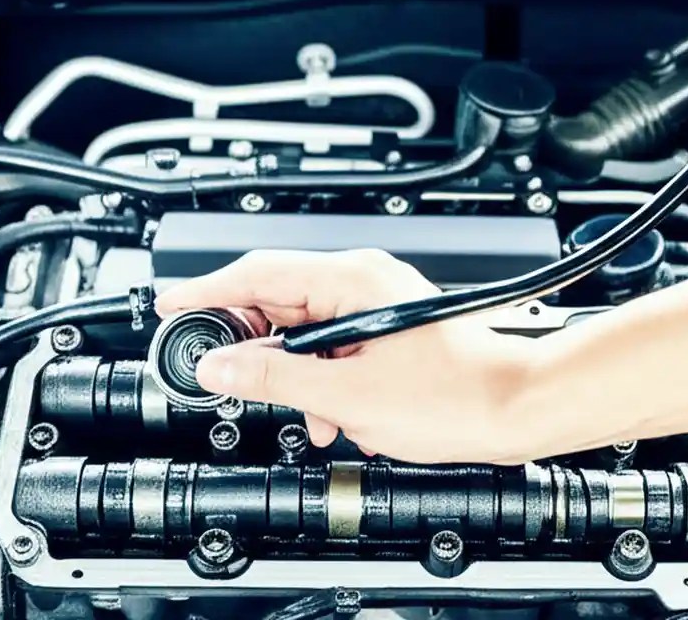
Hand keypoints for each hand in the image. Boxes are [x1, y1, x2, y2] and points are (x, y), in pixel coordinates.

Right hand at [154, 249, 539, 463]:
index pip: (257, 274)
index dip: (207, 292)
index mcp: (351, 281)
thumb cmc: (455, 396)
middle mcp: (363, 280)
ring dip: (296, 375)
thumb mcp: (347, 394)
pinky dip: (325, 378)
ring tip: (311, 413)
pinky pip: (335, 344)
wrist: (514, 408)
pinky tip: (336, 412)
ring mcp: (378, 302)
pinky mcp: (389, 327)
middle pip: (279, 302)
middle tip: (228, 378)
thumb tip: (222, 365)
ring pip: (306, 330)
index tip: (173, 307)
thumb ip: (274, 377)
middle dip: (257, 350)